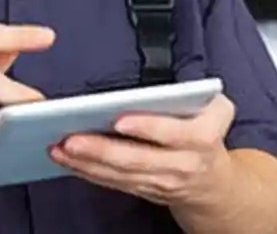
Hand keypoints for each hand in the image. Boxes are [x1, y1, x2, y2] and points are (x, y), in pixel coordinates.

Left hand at [49, 94, 235, 206]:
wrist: (214, 185)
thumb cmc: (209, 133)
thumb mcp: (217, 110)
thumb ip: (197, 94)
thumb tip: (162, 86)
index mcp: (201, 138)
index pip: (172, 133)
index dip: (147, 127)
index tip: (119, 119)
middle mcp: (182, 164)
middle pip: (137, 158)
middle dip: (101, 149)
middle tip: (71, 138)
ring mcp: (161, 182)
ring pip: (120, 174)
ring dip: (87, 163)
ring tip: (59, 147)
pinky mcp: (143, 191)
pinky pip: (113, 183)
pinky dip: (87, 172)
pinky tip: (67, 160)